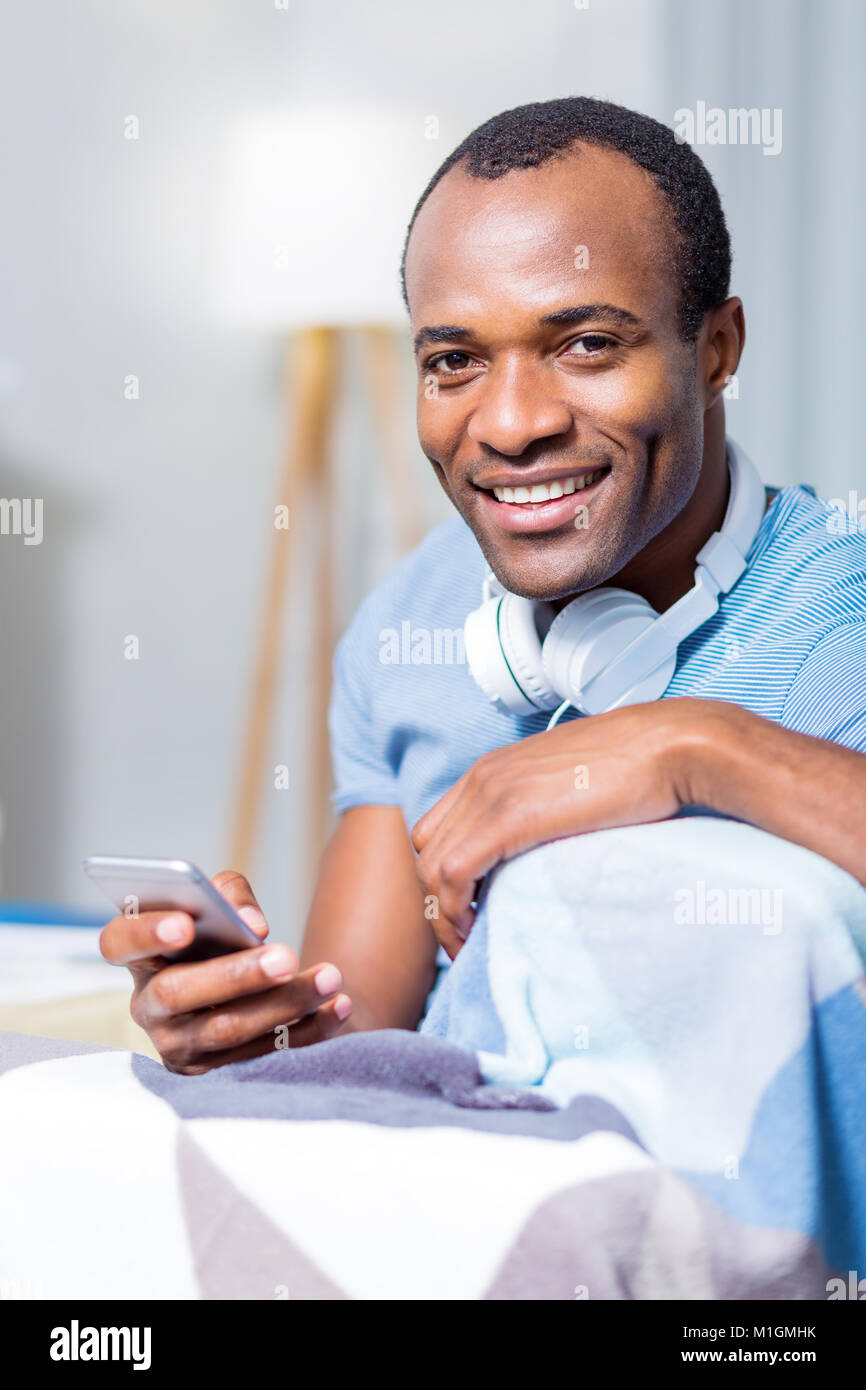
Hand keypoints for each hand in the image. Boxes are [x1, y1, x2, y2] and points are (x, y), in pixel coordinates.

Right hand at [100, 869, 352, 1073]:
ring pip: (226, 1030)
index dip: (146, 933)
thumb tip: (252, 925)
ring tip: (330, 976)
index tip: (186, 924)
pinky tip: (340, 1006)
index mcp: (141, 956)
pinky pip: (261, 1058)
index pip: (119, 943)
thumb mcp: (217, 907)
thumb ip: (228, 895)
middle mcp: (149, 1006)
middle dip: (235, 974)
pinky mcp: (214, 1077)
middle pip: (178, 992)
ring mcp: (178, 1047)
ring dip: (284, 1003)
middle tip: (287, 954)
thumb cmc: (221, 940)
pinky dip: (307, 1033)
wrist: (241, 995)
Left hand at [412, 698, 707, 957]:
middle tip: (468, 939)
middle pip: (426, 851)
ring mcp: (492, 794)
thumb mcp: (573, 783)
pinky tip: (476, 931)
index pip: (437, 829)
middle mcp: (481, 777)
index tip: (469, 911)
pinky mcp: (510, 817)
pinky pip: (454, 873)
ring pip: (432, 867)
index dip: (443, 876)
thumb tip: (549, 842)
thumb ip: (545, 807)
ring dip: (445, 914)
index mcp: (492, 768)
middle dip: (438, 901)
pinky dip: (455, 910)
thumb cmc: (640, 766)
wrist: (670, 745)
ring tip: (473, 944)